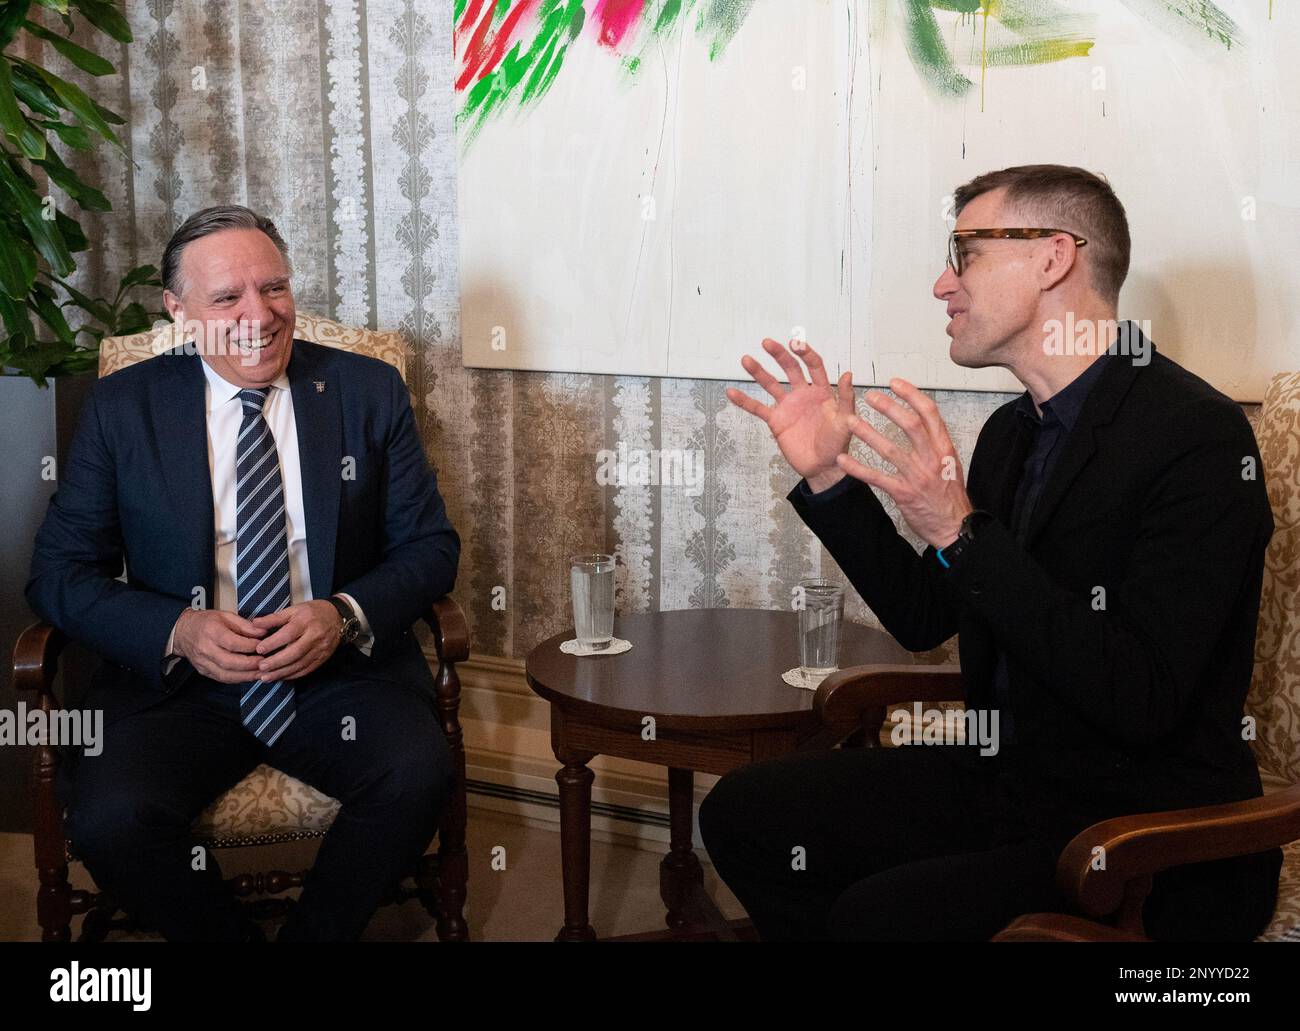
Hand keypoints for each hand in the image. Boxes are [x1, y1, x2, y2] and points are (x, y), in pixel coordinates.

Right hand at [172, 609, 267, 683]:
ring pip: (225, 674)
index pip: (232, 643)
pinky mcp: (203, 671)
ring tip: (261, 673)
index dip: (250, 646)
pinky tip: (249, 676)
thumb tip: (263, 633)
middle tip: (265, 663)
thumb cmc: (207, 622)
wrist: (183, 632)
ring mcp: (203, 662)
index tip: (264, 646)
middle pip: (229, 662)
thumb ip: (245, 625)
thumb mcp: (226, 616)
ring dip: (245, 676)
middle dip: (250, 665)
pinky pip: (222, 678)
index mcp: (211, 632)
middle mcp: (205, 649)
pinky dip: (237, 679)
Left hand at [248, 600, 341, 681]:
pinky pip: (307, 669)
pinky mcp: (323, 657)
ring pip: (301, 664)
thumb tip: (255, 624)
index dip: (273, 643)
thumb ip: (274, 618)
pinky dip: (293, 675)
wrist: (337, 617)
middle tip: (261, 667)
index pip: (289, 633)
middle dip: (277, 662)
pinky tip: (281, 677)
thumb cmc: (312, 612)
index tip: (259, 649)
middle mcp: (315, 635)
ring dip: (282, 672)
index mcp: (306, 620)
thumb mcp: (294, 609)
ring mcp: (321, 648)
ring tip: (266, 677)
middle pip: (295, 652)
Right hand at [727, 338, 855, 491]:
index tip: (795, 344)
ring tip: (746, 360)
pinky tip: (731, 392)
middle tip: (767, 342)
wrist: (823, 467)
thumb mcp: (846, 420)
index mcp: (822, 391)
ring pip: (771, 384)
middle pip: (790, 369)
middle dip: (779, 355)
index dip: (805, 353)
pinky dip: (744, 401)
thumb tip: (848, 374)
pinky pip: (758, 408)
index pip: (813, 366)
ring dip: (758, 372)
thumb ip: (846, 398)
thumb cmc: (837, 444)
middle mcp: (803, 394)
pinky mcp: (776, 421)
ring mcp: (788, 407)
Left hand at [837, 378, 973, 548]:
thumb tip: (921, 421)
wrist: (954, 526)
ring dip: (867, 433)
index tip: (895, 383)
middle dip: (889, 407)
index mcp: (943, 447)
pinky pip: (876, 477)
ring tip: (850, 421)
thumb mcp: (949, 463)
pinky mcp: (903, 493)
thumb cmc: (949, 495)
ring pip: (890, 449)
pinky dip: (857, 468)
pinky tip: (842, 460)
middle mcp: (931, 458)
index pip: (929, 413)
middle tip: (870, 396)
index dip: (911, 394)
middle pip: (910, 425)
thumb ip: (935, 443)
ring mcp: (917, 476)